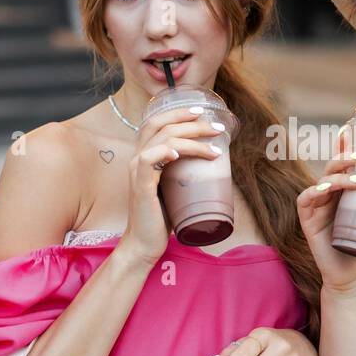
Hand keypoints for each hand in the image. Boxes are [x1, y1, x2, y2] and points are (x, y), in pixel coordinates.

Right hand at [119, 105, 226, 264]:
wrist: (144, 243)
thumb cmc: (161, 217)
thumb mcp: (174, 187)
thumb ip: (183, 170)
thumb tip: (212, 159)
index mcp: (144, 156)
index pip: (157, 122)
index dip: (177, 112)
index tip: (201, 111)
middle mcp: (137, 159)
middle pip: (162, 125)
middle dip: (192, 122)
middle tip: (217, 127)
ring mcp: (137, 172)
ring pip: (162, 139)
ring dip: (192, 139)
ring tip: (214, 147)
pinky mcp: (140, 186)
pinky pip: (147, 160)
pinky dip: (164, 152)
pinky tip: (177, 154)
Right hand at [295, 127, 355, 292]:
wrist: (354, 277)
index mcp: (347, 189)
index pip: (345, 162)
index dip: (345, 144)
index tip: (352, 128)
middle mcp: (331, 193)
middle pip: (333, 166)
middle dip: (346, 157)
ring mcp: (318, 205)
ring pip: (323, 180)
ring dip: (339, 177)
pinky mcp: (308, 220)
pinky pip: (306, 199)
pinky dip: (315, 192)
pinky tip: (326, 191)